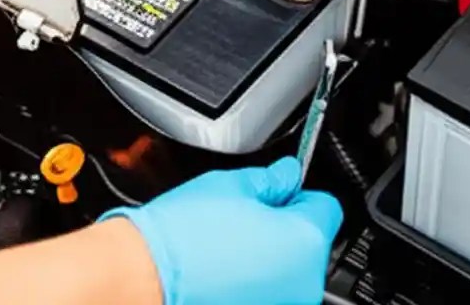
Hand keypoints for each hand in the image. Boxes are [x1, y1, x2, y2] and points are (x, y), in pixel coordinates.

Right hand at [100, 158, 342, 304]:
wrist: (143, 278)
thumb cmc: (183, 237)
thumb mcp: (234, 185)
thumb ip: (274, 179)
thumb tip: (288, 176)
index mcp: (307, 241)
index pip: (327, 206)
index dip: (300, 195)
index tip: (280, 194)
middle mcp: (305, 284)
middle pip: (309, 243)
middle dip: (284, 228)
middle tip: (244, 220)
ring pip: (289, 272)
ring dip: (269, 260)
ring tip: (228, 249)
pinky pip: (270, 294)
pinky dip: (254, 285)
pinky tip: (224, 274)